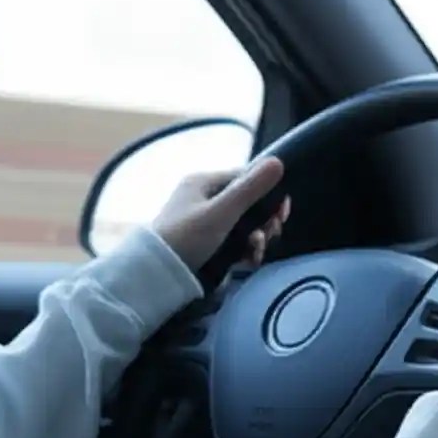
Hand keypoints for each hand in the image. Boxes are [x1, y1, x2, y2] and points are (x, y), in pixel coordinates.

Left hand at [152, 157, 290, 275]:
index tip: (281, 213)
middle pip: (247, 203)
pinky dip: (245, 249)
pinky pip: (234, 240)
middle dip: (264, 219)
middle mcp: (203, 198)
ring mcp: (203, 222)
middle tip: (271, 234)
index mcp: (203, 182)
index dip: (267, 193)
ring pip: (243, 224)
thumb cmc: (186, 238)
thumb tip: (278, 161)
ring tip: (257, 251)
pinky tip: (250, 261)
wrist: (155, 277)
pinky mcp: (205, 244)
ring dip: (257, 237)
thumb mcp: (221, 213)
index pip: (245, 178)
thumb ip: (250, 189)